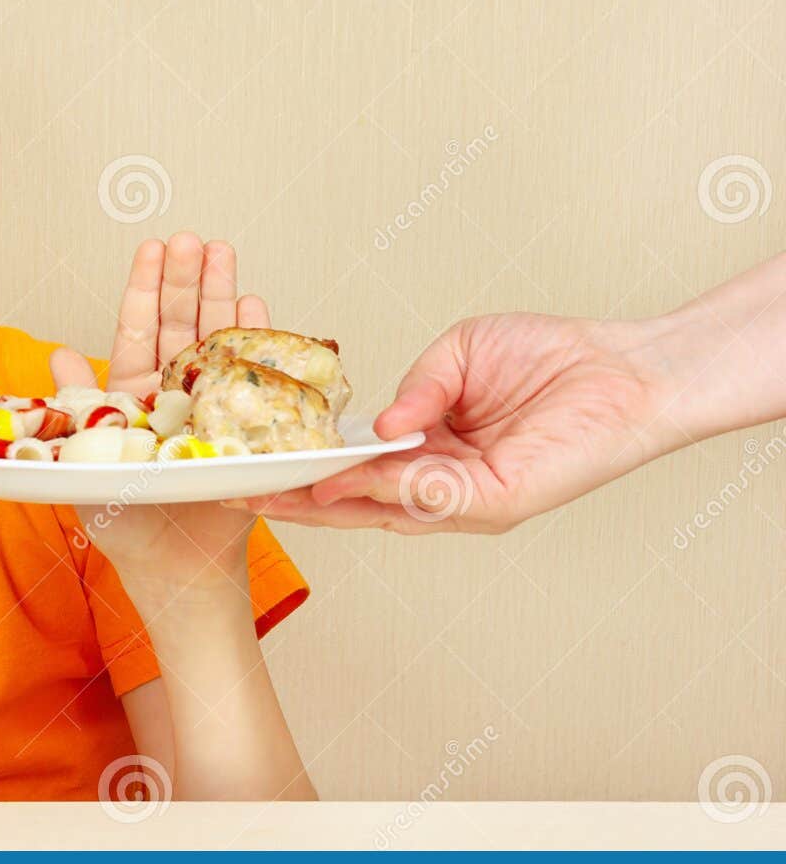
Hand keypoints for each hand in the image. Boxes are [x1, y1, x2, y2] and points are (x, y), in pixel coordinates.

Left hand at [51, 232, 271, 587]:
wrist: (177, 574)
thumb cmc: (128, 527)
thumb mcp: (87, 462)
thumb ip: (74, 407)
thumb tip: (55, 354)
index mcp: (134, 398)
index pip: (139, 331)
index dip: (146, 289)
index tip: (152, 247)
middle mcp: (175, 396)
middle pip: (181, 326)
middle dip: (186, 280)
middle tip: (191, 239)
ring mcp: (214, 408)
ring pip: (217, 341)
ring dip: (221, 296)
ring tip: (223, 253)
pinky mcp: (246, 429)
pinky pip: (255, 378)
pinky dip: (256, 341)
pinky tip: (256, 304)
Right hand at [223, 313, 668, 533]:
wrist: (624, 367)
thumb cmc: (551, 356)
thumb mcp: (457, 355)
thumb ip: (414, 391)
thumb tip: (378, 427)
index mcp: (429, 452)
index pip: (355, 469)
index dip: (305, 469)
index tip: (253, 464)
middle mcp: (443, 485)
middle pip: (356, 503)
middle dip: (297, 500)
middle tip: (239, 495)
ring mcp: (467, 500)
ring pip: (381, 508)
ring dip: (325, 502)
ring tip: (271, 492)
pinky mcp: (496, 501)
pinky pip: (428, 496)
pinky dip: (384, 486)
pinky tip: (347, 475)